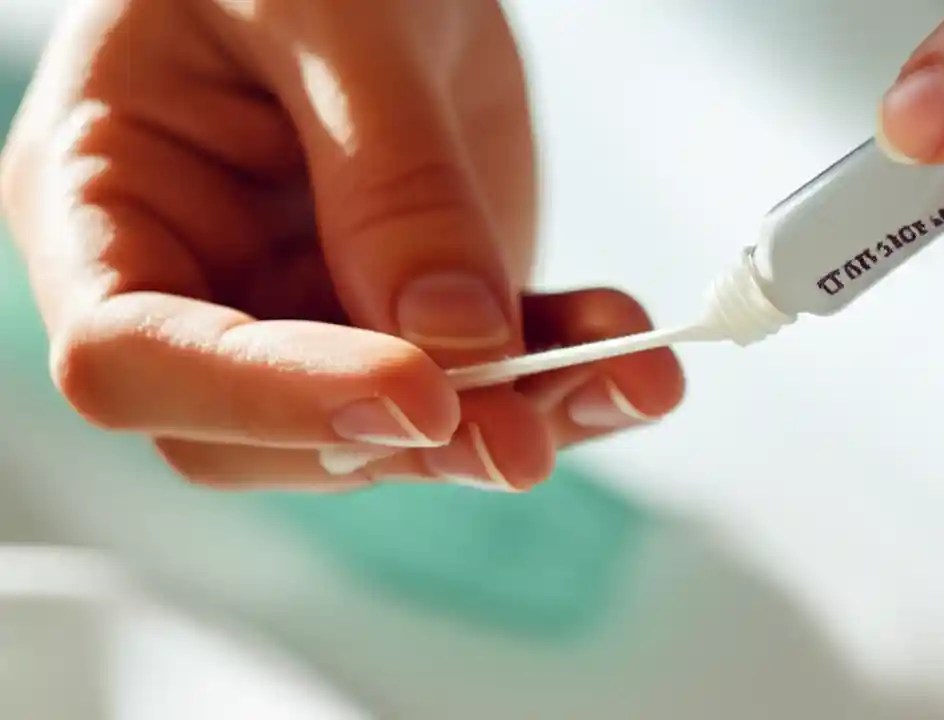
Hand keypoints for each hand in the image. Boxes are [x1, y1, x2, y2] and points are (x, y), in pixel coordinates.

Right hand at [0, 0, 682, 491]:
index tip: (414, 397)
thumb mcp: (336, 15)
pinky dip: (565, 374)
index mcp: (105, 200)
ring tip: (628, 378)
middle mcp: (199, 281)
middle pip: (268, 432)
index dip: (270, 400)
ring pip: (396, 428)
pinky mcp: (409, 309)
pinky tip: (632, 361)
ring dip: (519, 415)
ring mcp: (308, 305)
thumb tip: (455, 336)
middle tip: (527, 432)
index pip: (133, 355)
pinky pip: (484, 373)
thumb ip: (389, 178)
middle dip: (410, 439)